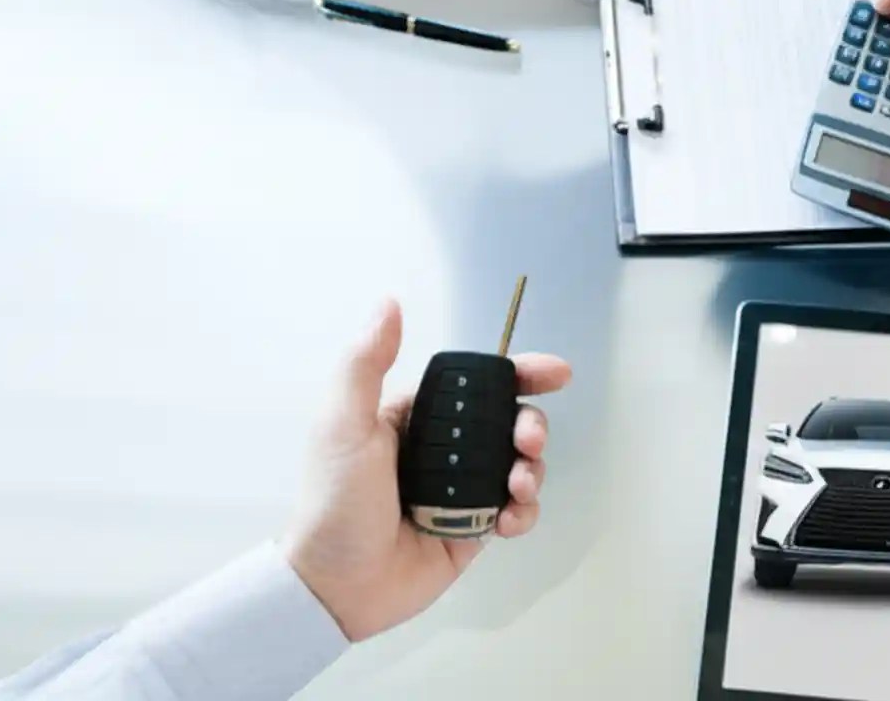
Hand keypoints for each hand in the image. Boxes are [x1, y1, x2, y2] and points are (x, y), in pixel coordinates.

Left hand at [281, 299, 571, 642]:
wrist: (336, 585)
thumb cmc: (334, 501)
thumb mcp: (343, 423)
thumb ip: (366, 363)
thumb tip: (389, 303)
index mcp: (415, 418)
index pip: (476, 386)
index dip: (520, 374)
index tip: (555, 373)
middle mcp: (442, 451)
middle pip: (508, 424)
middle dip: (531, 426)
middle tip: (527, 441)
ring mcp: (461, 492)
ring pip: (519, 467)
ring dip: (532, 471)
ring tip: (518, 487)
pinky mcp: (472, 530)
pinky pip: (515, 512)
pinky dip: (523, 513)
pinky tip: (509, 520)